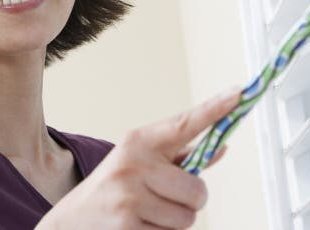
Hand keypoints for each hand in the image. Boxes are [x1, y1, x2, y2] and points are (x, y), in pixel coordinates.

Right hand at [36, 88, 239, 229]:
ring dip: (175, 222)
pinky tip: (138, 226)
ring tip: (148, 214)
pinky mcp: (128, 224)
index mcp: (139, 141)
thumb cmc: (113, 188)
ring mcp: (130, 194)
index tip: (241, 93)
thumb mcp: (140, 164)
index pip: (185, 122)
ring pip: (187, 218)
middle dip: (191, 201)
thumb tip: (221, 147)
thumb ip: (180, 157)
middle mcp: (134, 163)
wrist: (69, 221)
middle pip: (198, 190)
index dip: (216, 108)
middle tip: (167, 200)